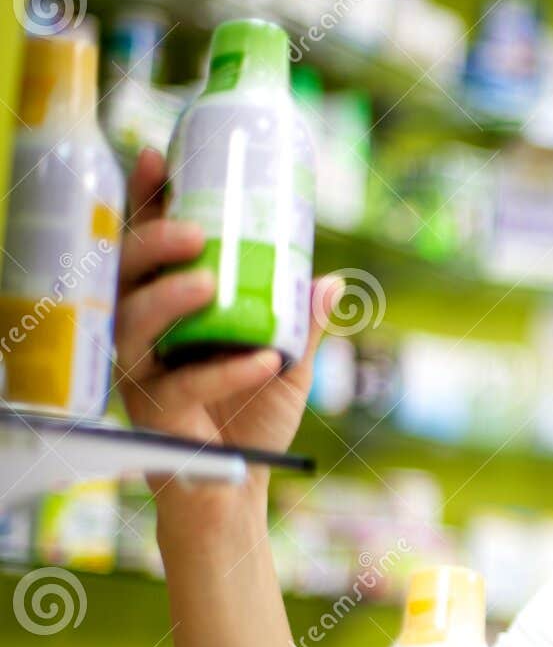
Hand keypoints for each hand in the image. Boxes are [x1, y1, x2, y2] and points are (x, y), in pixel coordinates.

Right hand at [113, 147, 344, 490]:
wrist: (239, 489)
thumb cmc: (253, 417)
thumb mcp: (290, 365)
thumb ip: (303, 323)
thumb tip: (331, 279)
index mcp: (169, 309)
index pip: (150, 245)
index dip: (149, 201)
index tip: (160, 157)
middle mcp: (143, 333)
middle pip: (126, 273)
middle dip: (153, 243)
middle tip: (195, 232)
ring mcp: (140, 372)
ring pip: (131, 322)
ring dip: (169, 299)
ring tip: (210, 284)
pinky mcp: (151, 414)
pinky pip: (180, 386)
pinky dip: (224, 372)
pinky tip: (263, 361)